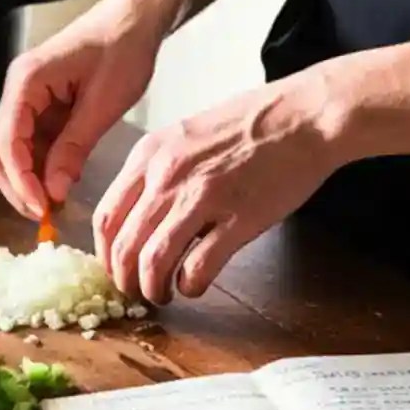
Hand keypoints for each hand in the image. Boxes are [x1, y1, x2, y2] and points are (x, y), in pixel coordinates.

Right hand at [0, 0, 167, 218]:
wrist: (137, 20)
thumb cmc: (124, 49)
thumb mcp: (104, 104)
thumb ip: (74, 148)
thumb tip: (52, 191)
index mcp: (27, 81)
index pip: (8, 141)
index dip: (20, 180)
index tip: (40, 208)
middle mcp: (18, 89)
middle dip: (17, 185)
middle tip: (42, 215)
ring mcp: (28, 97)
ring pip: (11, 150)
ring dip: (28, 180)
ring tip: (53, 205)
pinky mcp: (42, 106)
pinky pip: (32, 143)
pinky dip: (42, 167)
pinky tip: (60, 184)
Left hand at [94, 75, 342, 304]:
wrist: (305, 115)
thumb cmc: (250, 124)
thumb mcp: (185, 135)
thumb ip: (157, 172)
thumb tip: (137, 217)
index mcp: (149, 155)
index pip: (106, 217)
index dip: (105, 254)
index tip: (115, 269)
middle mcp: (167, 176)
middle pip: (124, 246)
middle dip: (125, 280)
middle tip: (137, 292)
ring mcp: (202, 197)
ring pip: (153, 262)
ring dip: (152, 289)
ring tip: (162, 295)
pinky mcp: (238, 218)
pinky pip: (198, 267)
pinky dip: (189, 286)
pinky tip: (193, 286)